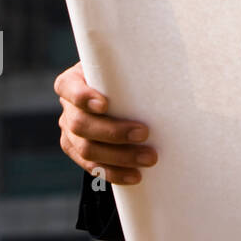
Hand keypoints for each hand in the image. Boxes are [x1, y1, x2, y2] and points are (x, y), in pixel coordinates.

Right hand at [55, 61, 156, 185]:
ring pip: (86, 149)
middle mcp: (67, 107)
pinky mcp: (77, 151)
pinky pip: (91, 167)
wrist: (118, 92)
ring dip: (119, 157)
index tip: (104, 105)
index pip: (68, 87)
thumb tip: (173, 68)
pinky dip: (114, 173)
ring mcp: (69, 132)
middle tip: (144, 133)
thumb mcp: (124, 65)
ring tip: (149, 158)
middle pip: (81, 124)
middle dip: (113, 132)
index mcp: (73, 81)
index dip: (82, 98)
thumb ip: (134, 65)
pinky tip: (135, 175)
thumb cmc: (125, 74)